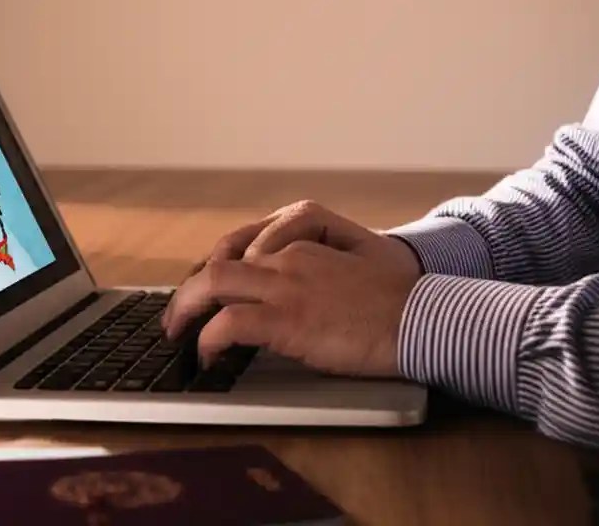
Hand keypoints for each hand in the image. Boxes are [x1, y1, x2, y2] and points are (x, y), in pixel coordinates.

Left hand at [162, 201, 423, 376]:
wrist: (423, 318)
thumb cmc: (398, 298)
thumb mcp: (355, 262)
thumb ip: (317, 264)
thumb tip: (288, 285)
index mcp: (304, 241)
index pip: (242, 247)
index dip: (214, 271)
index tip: (203, 293)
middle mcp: (288, 257)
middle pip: (217, 262)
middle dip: (187, 290)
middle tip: (175, 318)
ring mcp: (286, 285)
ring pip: (213, 284)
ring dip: (185, 310)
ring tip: (177, 337)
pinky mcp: (288, 319)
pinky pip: (230, 323)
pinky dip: (209, 340)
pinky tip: (207, 357)